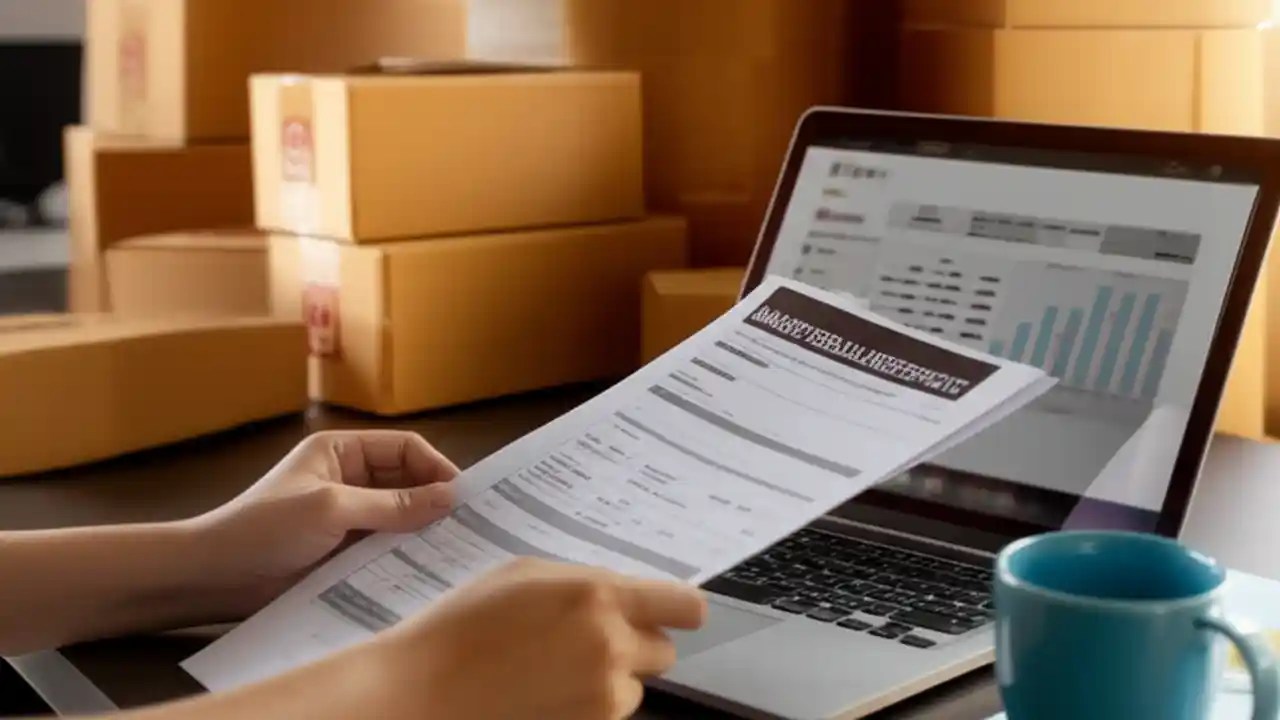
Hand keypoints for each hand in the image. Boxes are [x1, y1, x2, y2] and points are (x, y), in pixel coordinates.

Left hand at [191, 431, 458, 615]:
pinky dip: (403, 555)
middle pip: (406, 482)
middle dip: (434, 500)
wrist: (213, 576)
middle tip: (467, 527)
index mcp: (340, 452)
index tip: (463, 497)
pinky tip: (423, 570)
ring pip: (398, 518)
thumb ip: (392, 504)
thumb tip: (450, 497)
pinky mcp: (341, 552)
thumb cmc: (263, 529)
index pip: (404, 449)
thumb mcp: (332, 509)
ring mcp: (346, 517)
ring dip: (421, 531)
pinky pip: (383, 548)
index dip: (436, 468)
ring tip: (453, 550)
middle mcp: (347, 479)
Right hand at [346, 558, 706, 719]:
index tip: (669, 611)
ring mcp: (602, 698)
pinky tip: (545, 691)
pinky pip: (609, 713)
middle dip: (636, 643)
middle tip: (588, 638)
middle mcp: (612, 648)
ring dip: (611, 677)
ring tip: (554, 667)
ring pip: (635, 685)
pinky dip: (589, 704)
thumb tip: (626, 595)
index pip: (686, 606)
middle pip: (664, 650)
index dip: (678, 609)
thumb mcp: (527, 574)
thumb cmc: (466, 624)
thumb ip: (586, 582)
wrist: (423, 692)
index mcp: (599, 597)